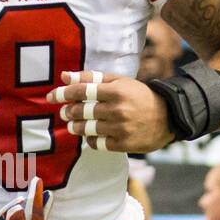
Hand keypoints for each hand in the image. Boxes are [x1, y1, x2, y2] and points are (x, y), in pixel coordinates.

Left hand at [47, 70, 174, 153]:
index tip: (52, 96)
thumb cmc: (138, 96)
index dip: (64, 93)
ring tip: (74, 125)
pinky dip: (90, 140)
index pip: (83, 91)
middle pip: (83, 111)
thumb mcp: (119, 82)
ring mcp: (121, 128)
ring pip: (88, 129)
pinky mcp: (124, 144)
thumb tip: (64, 76)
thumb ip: (92, 78)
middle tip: (65, 113)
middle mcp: (118, 109)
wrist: (168, 117)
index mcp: (117, 91)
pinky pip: (97, 144)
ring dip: (76, 127)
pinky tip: (90, 136)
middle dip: (69, 112)